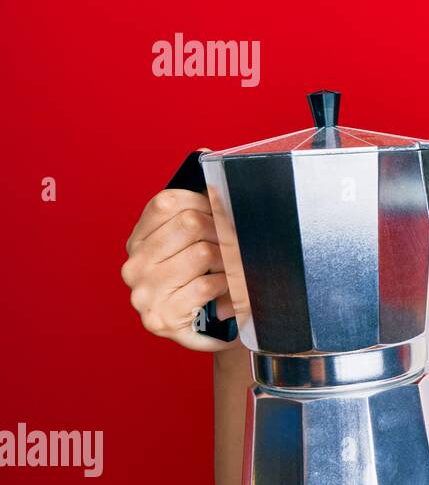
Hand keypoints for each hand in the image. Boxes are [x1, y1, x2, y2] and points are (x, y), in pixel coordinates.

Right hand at [121, 155, 241, 353]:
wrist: (207, 330)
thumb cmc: (204, 278)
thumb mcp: (196, 241)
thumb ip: (197, 202)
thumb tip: (206, 153)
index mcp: (139, 238)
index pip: (168, 201)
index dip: (205, 202)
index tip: (224, 212)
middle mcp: (134, 263)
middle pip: (191, 223)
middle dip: (224, 232)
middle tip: (239, 244)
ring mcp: (143, 292)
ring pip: (203, 253)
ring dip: (230, 261)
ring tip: (234, 270)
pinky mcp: (160, 318)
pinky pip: (208, 284)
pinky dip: (229, 286)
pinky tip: (228, 291)